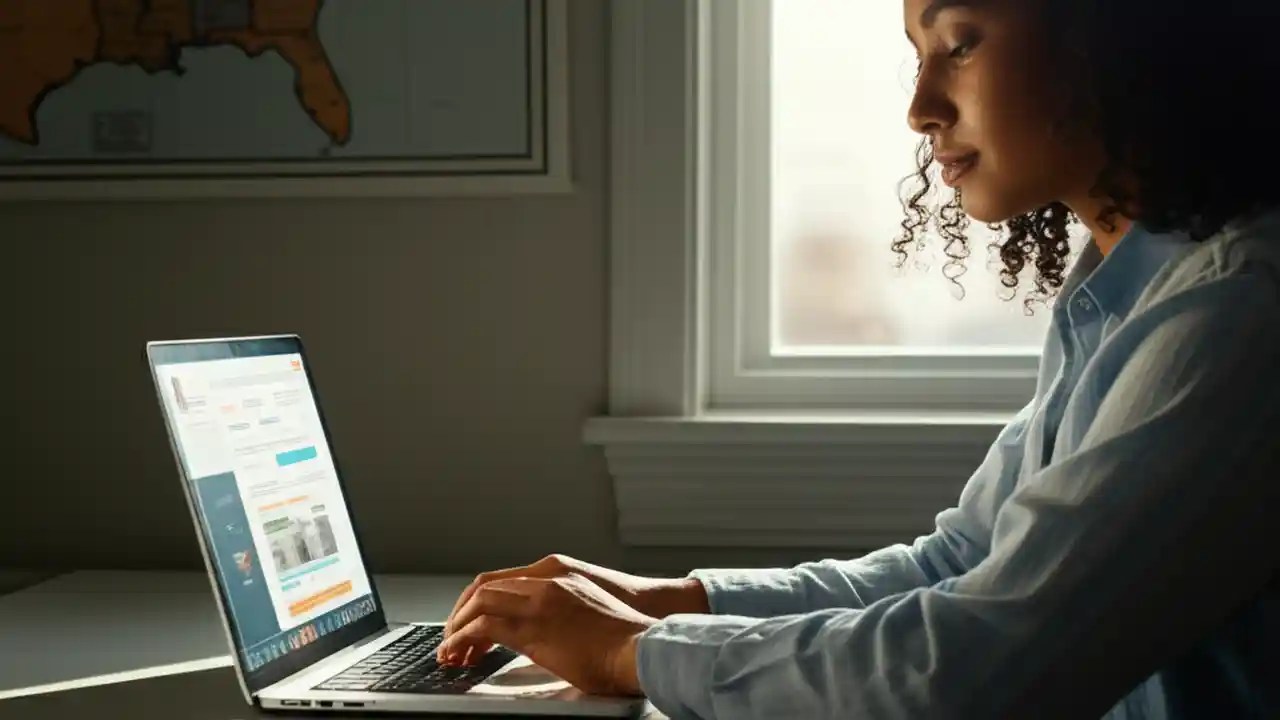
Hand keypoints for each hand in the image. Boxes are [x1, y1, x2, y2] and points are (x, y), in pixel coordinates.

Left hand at [444, 554, 707, 641]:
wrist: (643, 643)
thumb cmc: (624, 632)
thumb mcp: (586, 606)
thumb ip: (559, 608)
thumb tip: (540, 631)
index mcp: (555, 571)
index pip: (500, 578)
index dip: (477, 601)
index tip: (468, 622)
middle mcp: (543, 579)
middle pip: (483, 587)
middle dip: (461, 613)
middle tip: (452, 639)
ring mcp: (538, 600)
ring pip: (478, 603)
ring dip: (457, 627)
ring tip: (451, 651)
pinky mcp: (534, 627)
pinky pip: (483, 627)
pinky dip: (463, 639)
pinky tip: (458, 654)